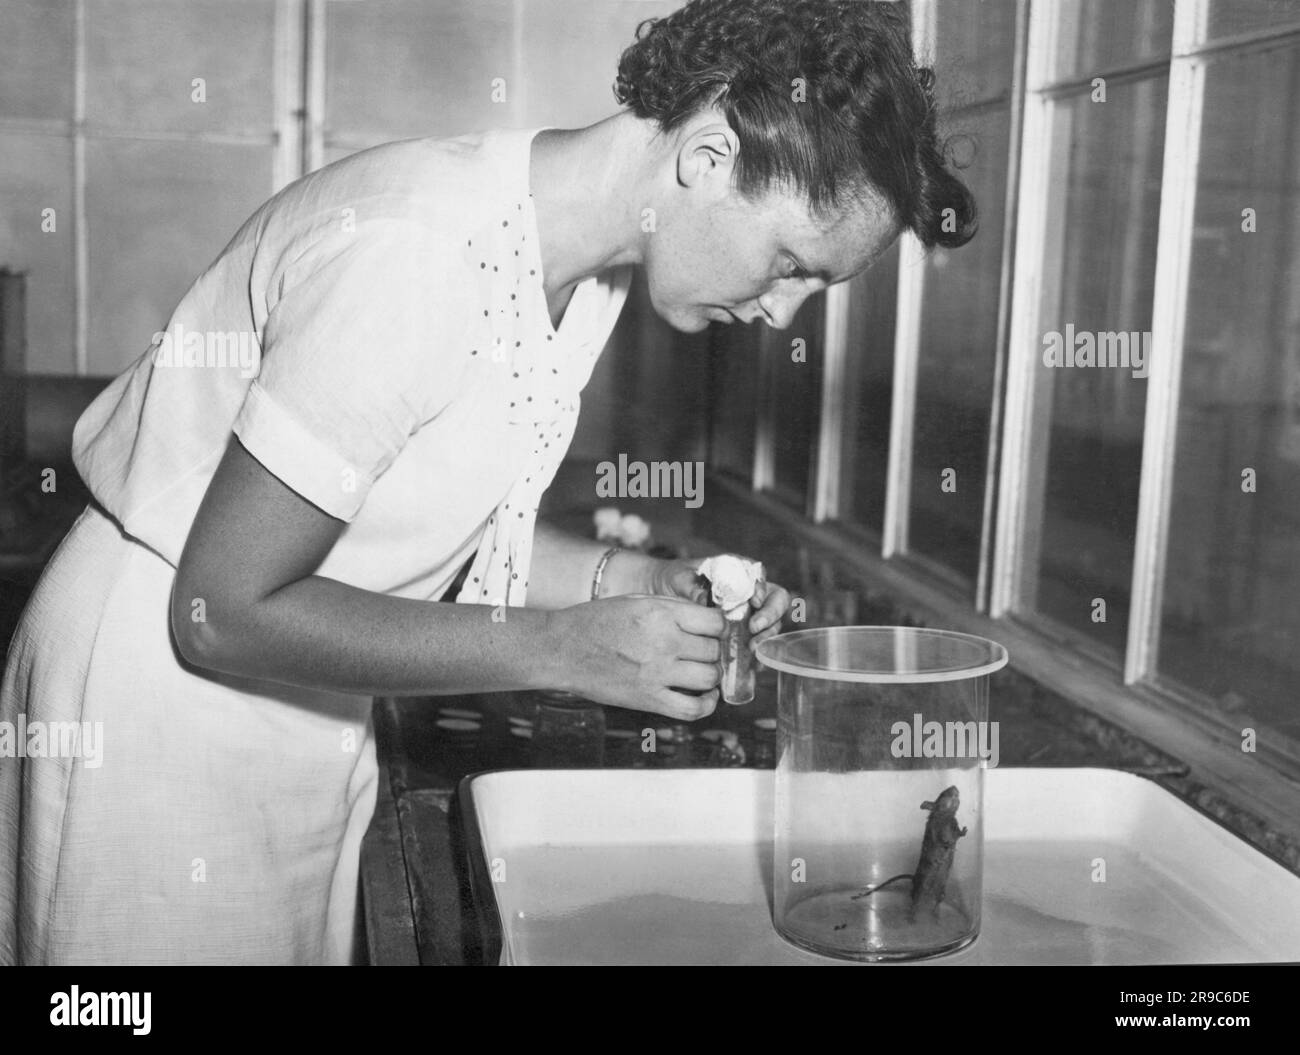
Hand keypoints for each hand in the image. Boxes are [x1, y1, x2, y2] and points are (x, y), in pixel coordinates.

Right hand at [549, 595, 723, 719]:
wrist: (562, 649)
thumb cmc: (597, 621)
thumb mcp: (637, 600)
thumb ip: (674, 608)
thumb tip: (708, 618)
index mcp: (661, 613)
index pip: (715, 622)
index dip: (718, 627)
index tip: (712, 631)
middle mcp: (663, 642)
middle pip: (713, 650)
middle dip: (713, 651)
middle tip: (703, 652)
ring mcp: (657, 672)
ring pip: (709, 677)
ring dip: (710, 675)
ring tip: (701, 671)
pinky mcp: (648, 699)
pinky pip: (692, 709)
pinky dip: (706, 705)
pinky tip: (705, 696)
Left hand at [649, 556, 791, 650]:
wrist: (660, 594)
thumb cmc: (673, 578)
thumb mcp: (679, 579)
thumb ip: (692, 587)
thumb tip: (705, 600)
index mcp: (738, 571)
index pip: (761, 577)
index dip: (763, 590)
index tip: (754, 602)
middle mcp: (748, 591)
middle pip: (775, 601)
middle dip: (770, 617)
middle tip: (755, 629)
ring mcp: (747, 614)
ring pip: (770, 625)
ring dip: (765, 638)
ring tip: (752, 649)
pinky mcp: (741, 634)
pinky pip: (757, 644)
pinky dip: (757, 655)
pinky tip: (751, 665)